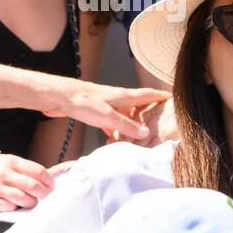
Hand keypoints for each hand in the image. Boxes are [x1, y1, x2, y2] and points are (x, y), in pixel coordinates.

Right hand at [0, 153, 62, 211]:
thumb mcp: (2, 162)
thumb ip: (20, 169)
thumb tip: (41, 179)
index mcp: (11, 161)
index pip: (39, 171)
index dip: (49, 181)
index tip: (52, 186)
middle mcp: (5, 173)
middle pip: (35, 186)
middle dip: (44, 194)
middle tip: (45, 198)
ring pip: (25, 199)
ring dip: (31, 203)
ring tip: (29, 203)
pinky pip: (10, 207)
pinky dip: (15, 207)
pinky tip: (12, 204)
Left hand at [41, 78, 168, 140]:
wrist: (58, 96)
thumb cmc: (82, 101)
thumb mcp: (107, 116)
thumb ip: (126, 125)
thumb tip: (145, 133)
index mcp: (123, 96)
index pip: (148, 95)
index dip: (161, 96)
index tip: (175, 98)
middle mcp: (116, 98)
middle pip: (138, 106)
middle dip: (149, 114)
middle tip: (159, 124)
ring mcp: (106, 104)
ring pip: (124, 115)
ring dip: (131, 125)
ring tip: (138, 137)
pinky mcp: (95, 110)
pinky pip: (111, 121)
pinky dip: (115, 129)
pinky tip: (113, 137)